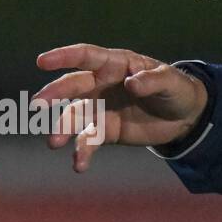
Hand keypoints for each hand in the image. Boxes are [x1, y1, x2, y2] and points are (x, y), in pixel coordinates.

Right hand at [33, 43, 208, 171]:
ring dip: (62, 128)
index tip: (42, 61)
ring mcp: (100, 108)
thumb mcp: (171, 82)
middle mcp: (100, 84)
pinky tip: (79, 165)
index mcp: (114, 65)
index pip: (85, 57)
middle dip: (54, 94)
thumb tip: (131, 84)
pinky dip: (82, 152)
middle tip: (37, 104)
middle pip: (72, 86)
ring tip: (53, 142)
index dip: (63, 57)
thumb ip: (152, 81)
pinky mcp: (105, 130)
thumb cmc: (175, 89)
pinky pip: (88, 140)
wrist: (183, 118)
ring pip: (73, 115)